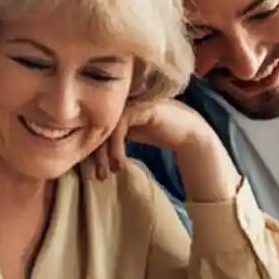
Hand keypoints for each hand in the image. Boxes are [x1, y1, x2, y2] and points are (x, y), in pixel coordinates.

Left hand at [86, 100, 212, 180]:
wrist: (191, 135)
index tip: (91, 174)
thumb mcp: (131, 137)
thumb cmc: (161, 136)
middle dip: (94, 156)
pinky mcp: (140, 108)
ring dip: (103, 154)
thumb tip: (87, 154)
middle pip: (95, 128)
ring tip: (106, 174)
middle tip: (96, 177)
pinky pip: (119, 126)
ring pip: (105, 128)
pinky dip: (116, 146)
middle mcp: (120, 101)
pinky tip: (119, 163)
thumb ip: (113, 138)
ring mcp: (130, 102)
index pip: (93, 127)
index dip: (89, 152)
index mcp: (116, 106)